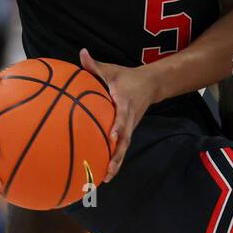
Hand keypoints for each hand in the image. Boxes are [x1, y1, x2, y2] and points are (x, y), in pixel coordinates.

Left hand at [80, 48, 157, 181]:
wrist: (151, 84)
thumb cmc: (127, 77)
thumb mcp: (112, 69)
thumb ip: (95, 65)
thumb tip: (81, 53)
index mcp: (125, 102)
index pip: (123, 115)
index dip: (119, 125)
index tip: (112, 135)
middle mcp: (129, 118)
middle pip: (125, 138)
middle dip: (118, 154)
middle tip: (108, 169)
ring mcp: (131, 126)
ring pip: (124, 147)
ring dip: (116, 163)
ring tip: (105, 178)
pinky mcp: (129, 131)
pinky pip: (122, 147)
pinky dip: (115, 160)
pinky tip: (103, 173)